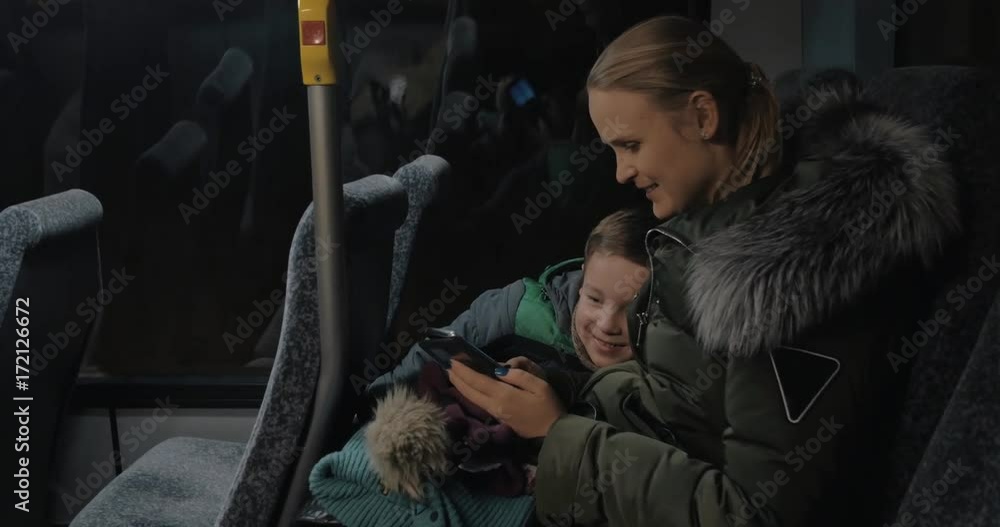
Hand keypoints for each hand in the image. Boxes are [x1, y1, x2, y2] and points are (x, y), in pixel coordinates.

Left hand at [447, 359, 564, 437]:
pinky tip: (467, 389)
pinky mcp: (498, 418)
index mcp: (504, 395)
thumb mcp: (539, 385)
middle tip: (448, 366)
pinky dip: (469, 394)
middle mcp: (495, 406)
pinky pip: (479, 404)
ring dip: (461, 387)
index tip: (453, 360)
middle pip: (470, 391)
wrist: (553, 432)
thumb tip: (499, 370)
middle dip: (457, 378)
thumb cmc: (548, 406)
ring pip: (472, 399)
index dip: (464, 371)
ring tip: (453, 376)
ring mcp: (495, 414)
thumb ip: (519, 375)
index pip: (478, 381)